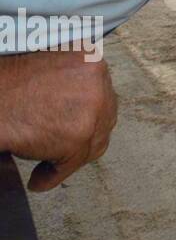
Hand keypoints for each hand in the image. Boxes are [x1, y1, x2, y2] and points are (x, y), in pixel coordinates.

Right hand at [0, 50, 117, 191]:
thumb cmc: (6, 85)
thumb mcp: (50, 68)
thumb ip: (73, 81)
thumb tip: (83, 107)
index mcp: (91, 60)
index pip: (101, 94)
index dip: (88, 114)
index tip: (75, 126)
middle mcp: (98, 80)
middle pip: (103, 118)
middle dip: (85, 135)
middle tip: (63, 147)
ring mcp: (92, 108)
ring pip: (91, 143)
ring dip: (70, 156)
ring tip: (49, 164)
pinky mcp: (78, 136)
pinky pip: (69, 164)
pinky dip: (52, 176)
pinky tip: (38, 180)